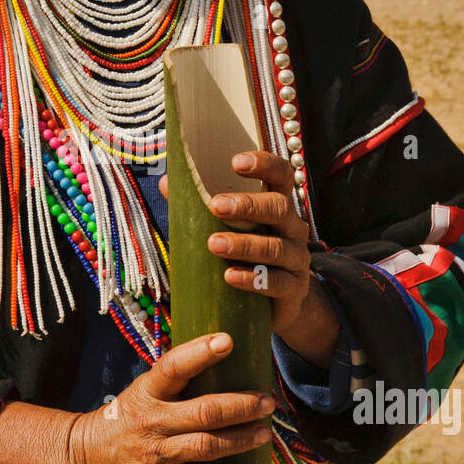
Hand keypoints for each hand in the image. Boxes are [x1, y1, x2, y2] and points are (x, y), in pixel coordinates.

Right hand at [68, 333, 273, 463]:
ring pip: (206, 446)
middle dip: (241, 406)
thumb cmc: (125, 418)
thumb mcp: (142, 392)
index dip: (200, 353)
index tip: (228, 340)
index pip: (173, 366)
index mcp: (147, 391)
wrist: (84, 458)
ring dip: (240, 440)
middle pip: (204, 412)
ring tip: (263, 433)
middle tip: (267, 401)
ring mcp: (155, 454)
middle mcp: (152, 421)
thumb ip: (174, 382)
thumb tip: (220, 358)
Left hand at [160, 150, 339, 365]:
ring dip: (244, 244)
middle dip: (248, 205)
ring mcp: (297, 258)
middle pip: (278, 207)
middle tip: (216, 205)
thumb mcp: (225, 228)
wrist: (277, 302)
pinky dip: (253, 279)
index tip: (235, 162)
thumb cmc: (245, 254)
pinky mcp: (295, 288)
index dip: (264, 165)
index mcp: (277, 205)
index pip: (281, 175)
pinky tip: (230, 276)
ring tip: (213, 244)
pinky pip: (277, 283)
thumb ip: (198, 206)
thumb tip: (166, 182)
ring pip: (275, 247)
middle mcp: (292, 227)